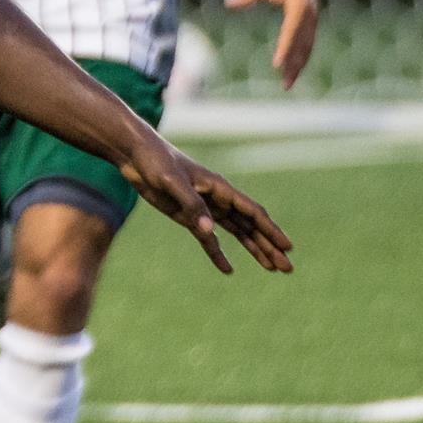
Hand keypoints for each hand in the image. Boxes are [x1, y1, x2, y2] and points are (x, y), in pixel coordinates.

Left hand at [117, 128, 293, 275]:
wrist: (134, 153)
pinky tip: (228, 269)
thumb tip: (210, 232)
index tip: (287, 247)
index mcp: (219, 188)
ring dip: (253, 249)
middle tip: (287, 268)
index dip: (271, 231)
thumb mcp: (172, 182)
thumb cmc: (155, 161)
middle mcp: (216, 199)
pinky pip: (208, 238)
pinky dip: (218, 253)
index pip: (252, 212)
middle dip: (269, 246)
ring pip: (236, 232)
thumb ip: (192, 206)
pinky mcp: (187, 215)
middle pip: (250, 226)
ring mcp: (203, 208)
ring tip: (271, 268)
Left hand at [224, 0, 318, 88]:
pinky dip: (302, 56)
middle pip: (302, 45)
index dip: (284, 49)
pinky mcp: (312, 19)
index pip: (290, 32)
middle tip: (284, 85)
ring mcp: (314, 18)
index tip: (276, 65)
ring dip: (299, 65)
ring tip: (288, 83)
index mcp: (299, 5)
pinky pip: (308, 42)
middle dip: (294, 66)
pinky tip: (294, 69)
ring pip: (307, 47)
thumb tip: (228, 3)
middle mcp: (310, 14)